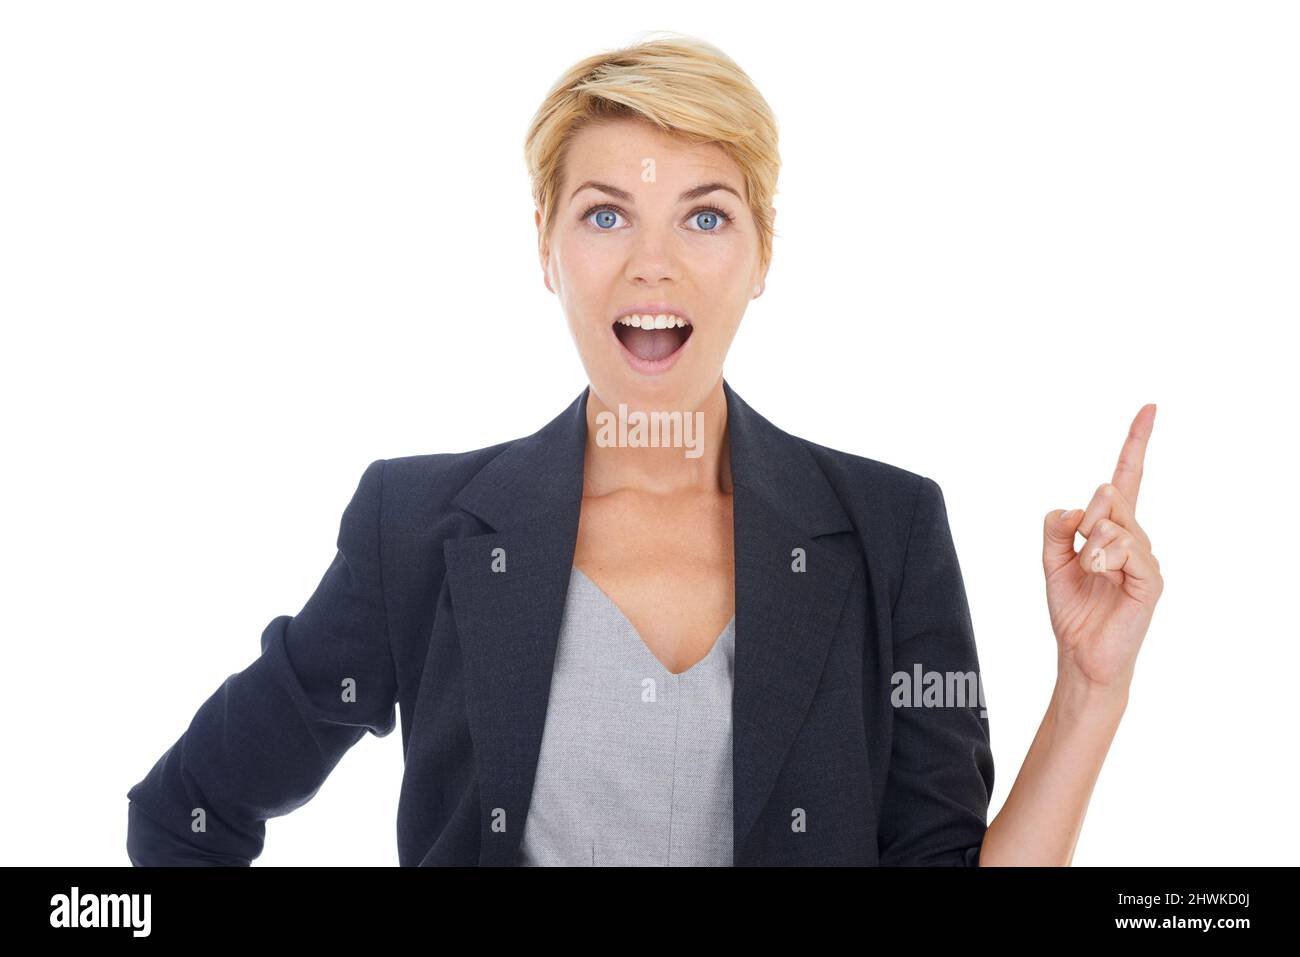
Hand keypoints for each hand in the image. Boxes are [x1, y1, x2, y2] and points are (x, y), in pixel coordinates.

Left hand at [1042, 405, 1163, 695]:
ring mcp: (1146, 558)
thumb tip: (1074, 508)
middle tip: (1080, 549)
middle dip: (1086, 517)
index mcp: (1111, 529)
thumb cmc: (1072, 610)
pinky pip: (1127, 548)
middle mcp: (1134, 538)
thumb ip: (1055, 529)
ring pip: (1115, 523)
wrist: (1080, 655)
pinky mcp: (1151, 580)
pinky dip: (1103, 557)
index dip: (1135, 443)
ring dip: (1091, 545)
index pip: (1126, 478)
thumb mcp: (1051, 561)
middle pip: (1111, 496)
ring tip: (1090, 572)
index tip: (1149, 408)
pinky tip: (1100, 573)